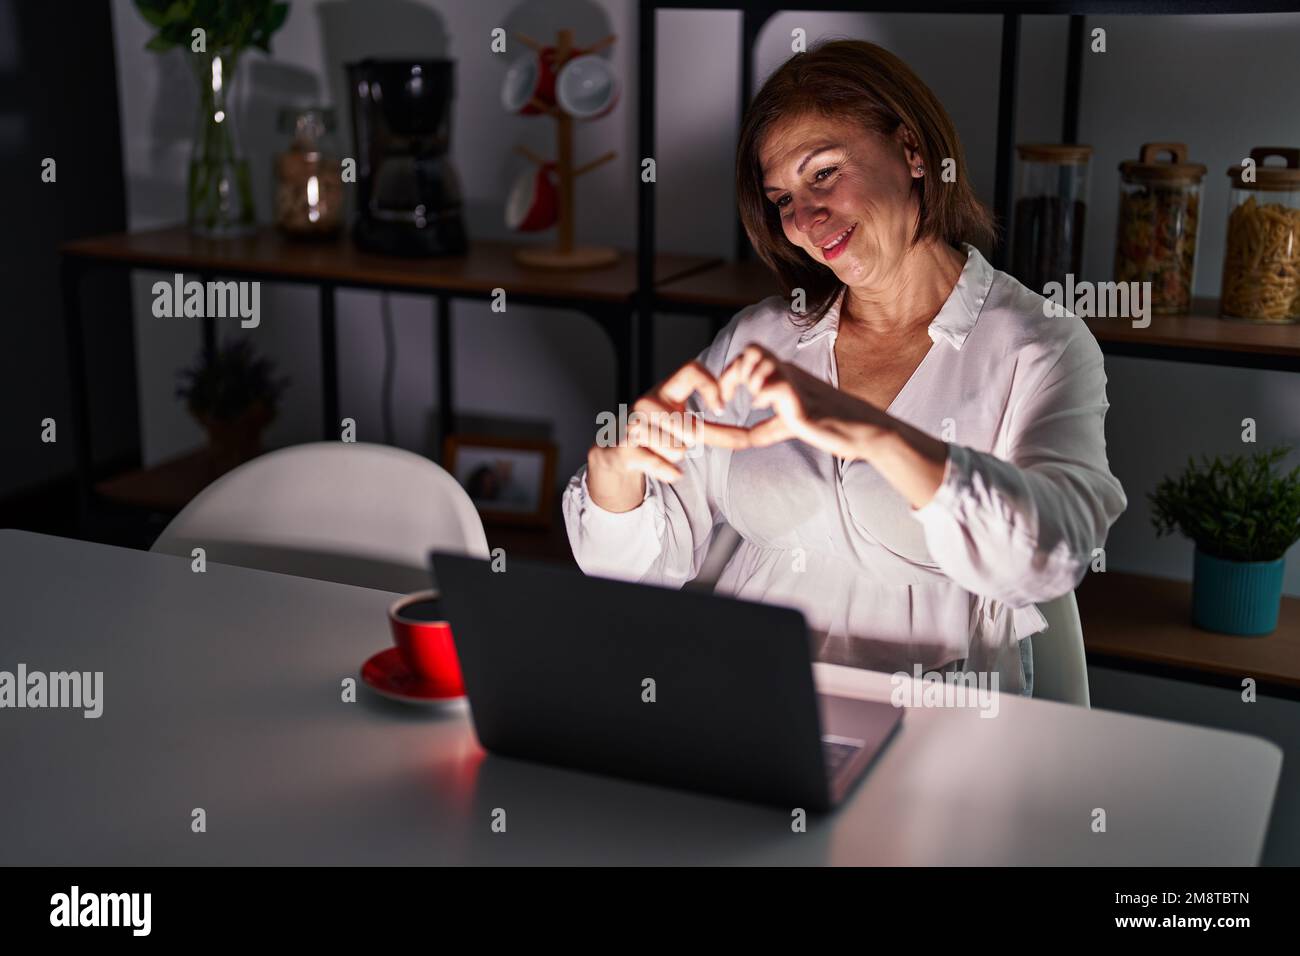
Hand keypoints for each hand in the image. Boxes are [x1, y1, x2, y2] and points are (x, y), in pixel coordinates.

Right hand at [585, 359, 753, 508]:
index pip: (692, 371)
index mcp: (666, 389)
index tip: (720, 410)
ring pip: (678, 449)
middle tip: (684, 441)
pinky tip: (671, 472)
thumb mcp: (681, 418)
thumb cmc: (657, 431)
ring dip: (677, 456)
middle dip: (695, 441)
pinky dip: (669, 472)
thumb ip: (712, 424)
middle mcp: (648, 401)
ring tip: (662, 449)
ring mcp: (635, 424)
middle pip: (691, 427)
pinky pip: (660, 465)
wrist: (617, 449)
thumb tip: (750, 437)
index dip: (711, 387)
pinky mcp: (626, 448)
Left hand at [716, 343, 892, 460]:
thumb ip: (768, 427)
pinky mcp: (802, 401)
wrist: (864, 432)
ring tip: (754, 404)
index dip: (727, 376)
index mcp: (784, 375)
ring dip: (747, 382)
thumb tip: (745, 438)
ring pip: (758, 360)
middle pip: (749, 351)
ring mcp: (796, 383)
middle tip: (725, 402)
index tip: (721, 401)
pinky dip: (762, 395)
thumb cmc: (832, 426)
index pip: (747, 358)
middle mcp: (788, 373)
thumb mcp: (789, 425)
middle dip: (731, 375)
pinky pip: (773, 385)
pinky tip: (764, 407)